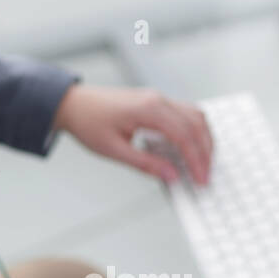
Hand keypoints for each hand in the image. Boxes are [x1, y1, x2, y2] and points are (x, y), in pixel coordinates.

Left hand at [53, 84, 212, 184]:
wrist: (73, 104)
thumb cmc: (88, 123)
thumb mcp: (113, 150)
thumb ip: (145, 164)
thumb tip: (172, 176)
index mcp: (147, 109)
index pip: (184, 135)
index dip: (196, 160)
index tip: (201, 179)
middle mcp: (157, 99)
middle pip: (196, 124)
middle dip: (205, 152)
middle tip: (205, 177)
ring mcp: (157, 98)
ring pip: (195, 115)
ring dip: (204, 139)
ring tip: (203, 164)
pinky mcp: (155, 101)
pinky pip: (185, 113)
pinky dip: (194, 130)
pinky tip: (192, 147)